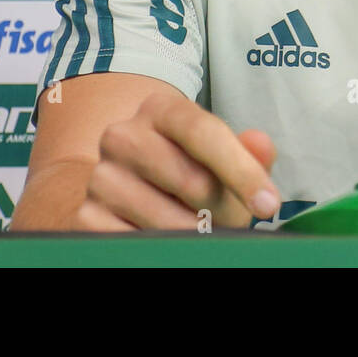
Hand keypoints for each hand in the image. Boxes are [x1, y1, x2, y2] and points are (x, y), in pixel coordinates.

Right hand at [73, 91, 279, 230]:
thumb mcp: (219, 157)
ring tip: (196, 228)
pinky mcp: (88, 217)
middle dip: (222, 211)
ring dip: (197, 235)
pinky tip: (164, 236)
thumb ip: (247, 152)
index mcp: (160, 109)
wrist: (125, 192)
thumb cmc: (187, 171)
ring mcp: (101, 177)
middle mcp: (123, 136)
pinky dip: (165, 249)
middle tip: (222, 219)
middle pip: (194, 183)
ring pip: (171, 222)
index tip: (269, 205)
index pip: (203, 132)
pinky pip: (142, 244)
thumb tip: (262, 145)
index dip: (241, 170)